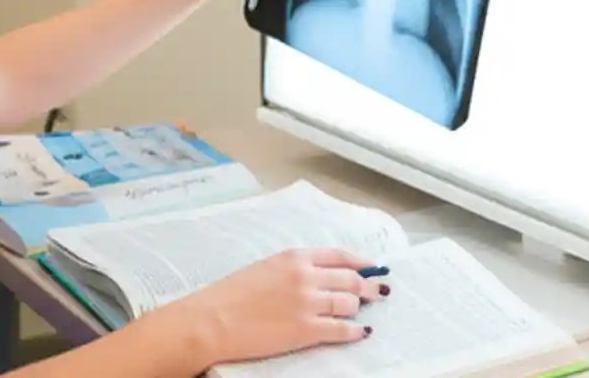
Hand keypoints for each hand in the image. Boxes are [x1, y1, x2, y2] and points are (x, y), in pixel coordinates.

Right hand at [169, 247, 386, 367]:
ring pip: (349, 303)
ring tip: (359, 313)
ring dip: (357, 308)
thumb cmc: (231, 295)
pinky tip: (361, 332)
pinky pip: (342, 329)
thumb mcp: (265, 268)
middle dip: (367, 286)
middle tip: (376, 292)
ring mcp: (308, 303)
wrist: (212, 320)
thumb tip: (320, 277)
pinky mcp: (306, 330)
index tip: (372, 268)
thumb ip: (294, 268)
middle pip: (350, 279)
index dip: (361, 262)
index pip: (339, 256)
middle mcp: (306, 276)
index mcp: (294, 257)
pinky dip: (355, 331)